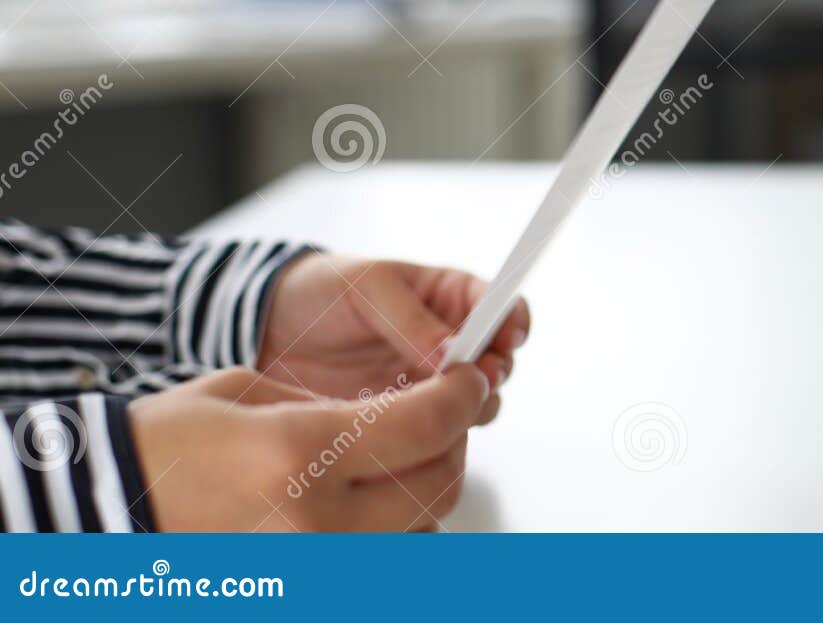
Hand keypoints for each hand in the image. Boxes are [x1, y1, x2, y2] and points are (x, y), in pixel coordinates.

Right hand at [130, 365, 488, 531]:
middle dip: (453, 442)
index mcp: (299, 454)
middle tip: (441, 413)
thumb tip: (402, 409)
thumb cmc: (161, 448)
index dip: (462, 397)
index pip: (427, 425)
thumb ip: (338, 405)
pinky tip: (370, 497)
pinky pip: (383, 555)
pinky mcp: (309, 582)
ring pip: (420, 528)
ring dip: (425, 486)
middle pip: (438, 484)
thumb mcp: (251, 394)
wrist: (99, 513)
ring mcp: (314, 564)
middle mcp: (315, 519)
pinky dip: (393, 525)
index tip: (470, 380)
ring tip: (401, 454)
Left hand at [259, 254, 529, 407]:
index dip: (513, 324)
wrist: (267, 332)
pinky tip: (410, 427)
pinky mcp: (405, 417)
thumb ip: (411, 320)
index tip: (506, 339)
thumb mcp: (365, 288)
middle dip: (492, 373)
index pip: (503, 308)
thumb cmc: (320, 291)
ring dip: (467, 407)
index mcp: (449, 297)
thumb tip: (451, 353)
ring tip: (433, 404)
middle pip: (499, 364)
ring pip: (477, 404)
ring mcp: (430, 383)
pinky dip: (435, 434)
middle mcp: (450, 343)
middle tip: (470, 378)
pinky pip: (438, 432)